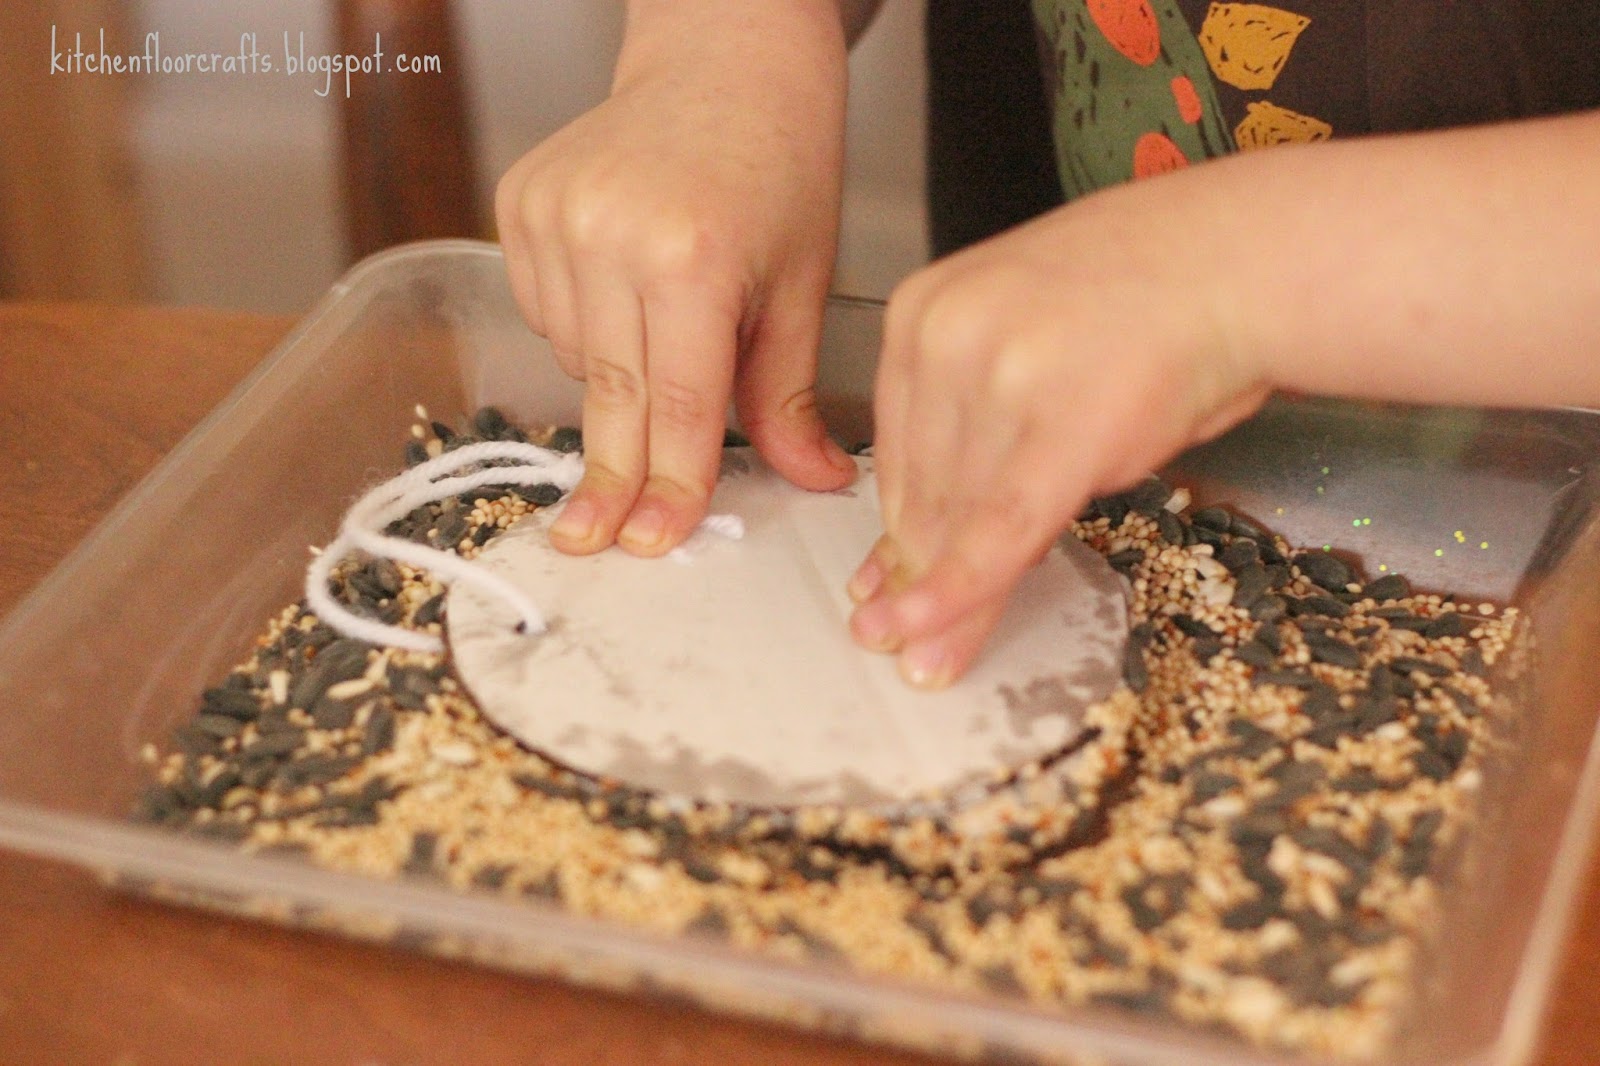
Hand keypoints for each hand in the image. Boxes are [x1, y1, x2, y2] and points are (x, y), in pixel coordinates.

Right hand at [495, 2, 857, 558]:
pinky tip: (625, 295)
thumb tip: (812, 479)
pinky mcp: (518, 204)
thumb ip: (790, 393)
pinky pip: (545, 313)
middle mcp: (608, 236)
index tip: (654, 540)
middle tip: (595, 539)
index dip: (670, 483)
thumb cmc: (780, 163)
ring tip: (666, 328)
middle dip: (612, 476)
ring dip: (616, 381)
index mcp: (690, 257)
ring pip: (576, 358)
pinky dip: (584, 330)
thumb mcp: (802, 283)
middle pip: (612, 395)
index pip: (679, 405)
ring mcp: (553, 217)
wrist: (724, 56)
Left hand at [847, 176, 1270, 687]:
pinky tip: (936, 638)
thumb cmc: (1143, 302)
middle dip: (915, 574)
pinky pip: (1002, 531)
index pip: (896, 447)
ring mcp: (1004, 377)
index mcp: (920, 309)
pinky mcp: (1065, 428)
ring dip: (941, 600)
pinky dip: (965, 592)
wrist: (1243, 262)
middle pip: (920, 488)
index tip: (888, 583)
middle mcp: (947, 335)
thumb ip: (969, 419)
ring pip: (958, 517)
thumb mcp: (1022, 341)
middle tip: (902, 637)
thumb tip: (921, 531)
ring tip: (932, 659)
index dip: (898, 529)